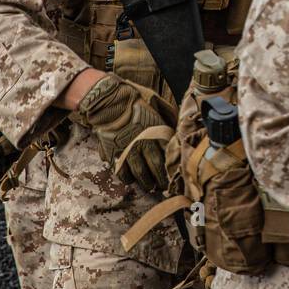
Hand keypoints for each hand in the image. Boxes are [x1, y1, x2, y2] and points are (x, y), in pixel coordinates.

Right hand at [70, 73, 173, 192]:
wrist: (111, 101)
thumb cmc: (136, 102)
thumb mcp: (158, 107)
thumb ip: (168, 119)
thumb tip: (177, 129)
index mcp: (158, 133)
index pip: (169, 155)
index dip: (173, 168)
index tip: (176, 176)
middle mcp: (145, 144)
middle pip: (156, 168)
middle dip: (161, 180)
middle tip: (164, 187)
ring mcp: (129, 150)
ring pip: (140, 173)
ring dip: (146, 183)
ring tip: (150, 187)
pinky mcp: (115, 153)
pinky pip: (122, 172)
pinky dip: (127, 179)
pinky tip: (131, 180)